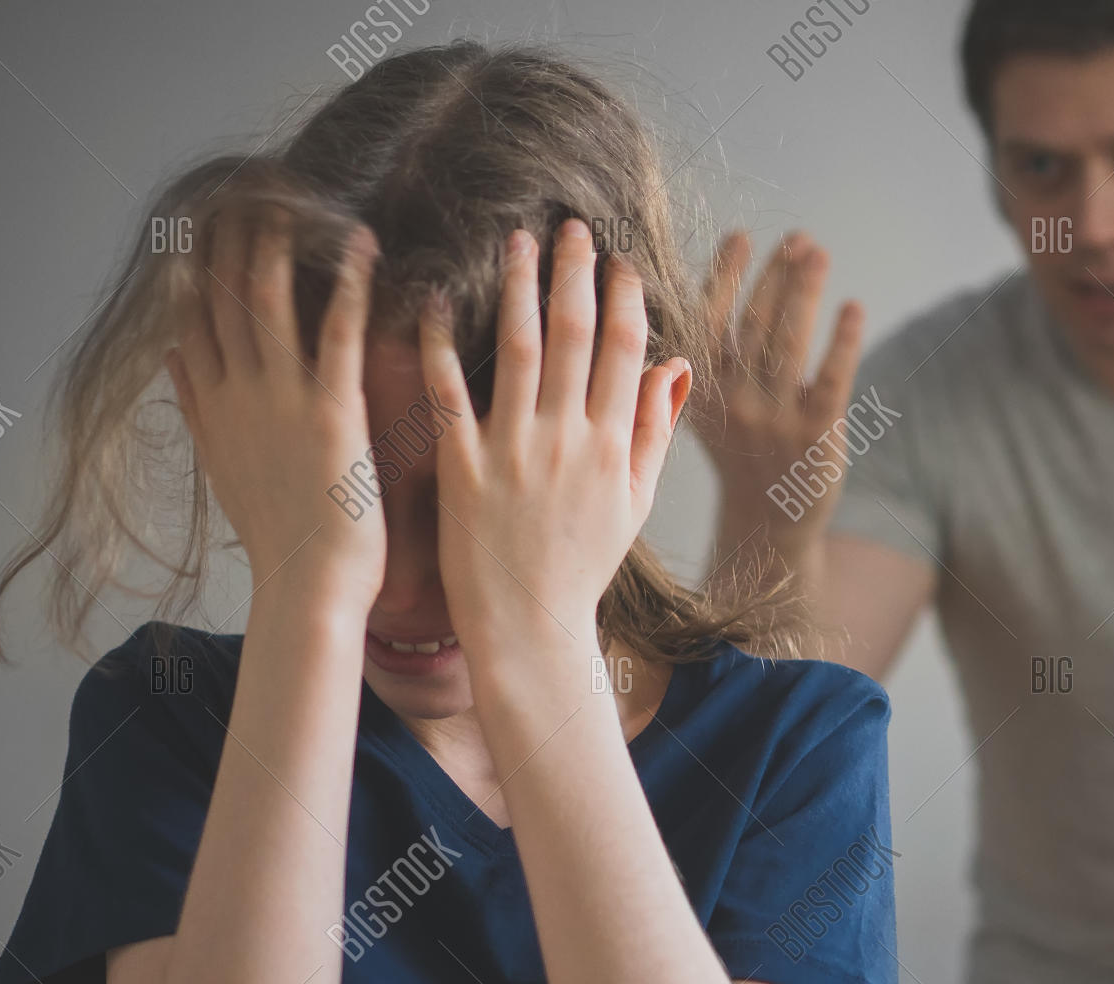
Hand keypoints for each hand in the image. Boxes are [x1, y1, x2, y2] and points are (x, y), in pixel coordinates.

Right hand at [164, 203, 385, 614]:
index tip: (201, 224)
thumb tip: (171, 357)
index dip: (196, 267)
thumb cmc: (282, 538)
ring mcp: (281, 401)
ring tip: (295, 197)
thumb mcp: (225, 468)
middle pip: (223, 297)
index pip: (193, 320)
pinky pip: (336, 332)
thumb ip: (199, 407)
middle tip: (248, 188)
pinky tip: (362, 245)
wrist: (308, 588)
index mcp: (216, 409)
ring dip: (280, 243)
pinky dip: (347, 283)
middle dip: (232, 237)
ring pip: (270, 301)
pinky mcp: (330, 413)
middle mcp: (240, 396)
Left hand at [417, 218, 688, 660]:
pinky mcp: (463, 469)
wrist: (530, 629)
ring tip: (515, 240)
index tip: (617, 260)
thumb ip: (654, 433)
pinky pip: (450, 394)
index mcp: (613, 448)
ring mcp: (513, 452)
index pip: (626, 352)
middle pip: (576, 336)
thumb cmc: (582, 569)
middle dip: (575, 273)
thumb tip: (678, 366)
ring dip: (518, 287)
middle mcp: (567, 441)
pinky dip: (440, 344)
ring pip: (519, 350)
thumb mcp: (634, 506)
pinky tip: (435, 299)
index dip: (623, 298)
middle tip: (569, 225)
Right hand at [694, 230, 863, 546]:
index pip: (709, 320)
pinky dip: (843, 339)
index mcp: (703, 392)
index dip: (725, 275)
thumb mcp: (712, 408)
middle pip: (755, 322)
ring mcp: (775, 419)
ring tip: (818, 252)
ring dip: (804, 290)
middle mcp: (734, 403)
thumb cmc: (743, 452)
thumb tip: (730, 279)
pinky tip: (852, 308)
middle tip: (799, 238)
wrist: (767, 522)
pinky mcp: (816, 434)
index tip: (742, 236)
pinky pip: (831, 377)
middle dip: (776, 273)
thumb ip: (714, 355)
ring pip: (789, 342)